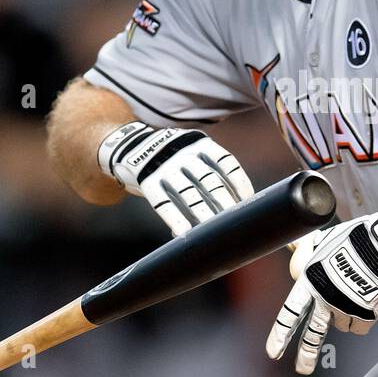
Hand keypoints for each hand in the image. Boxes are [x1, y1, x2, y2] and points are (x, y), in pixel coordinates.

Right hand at [98, 121, 253, 235]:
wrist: (129, 147)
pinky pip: (163, 203)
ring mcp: (164, 166)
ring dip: (203, 214)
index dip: (239, 182)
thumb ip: (210, 170)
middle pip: (210, 181)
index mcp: (199, 143)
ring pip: (189, 194)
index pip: (226, 162)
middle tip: (235, 222)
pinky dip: (175, 219)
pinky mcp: (147, 180)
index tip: (248, 201)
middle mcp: (183, 153)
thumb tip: (236, 203)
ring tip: (214, 230)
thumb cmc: (173, 158)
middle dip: (225, 203)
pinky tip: (185, 233)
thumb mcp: (192, 151)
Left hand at [267, 206, 377, 374]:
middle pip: (313, 335)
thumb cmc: (352, 239)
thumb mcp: (322, 239)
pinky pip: (360, 326)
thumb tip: (289, 246)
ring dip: (344, 315)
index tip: (273, 352)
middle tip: (303, 369)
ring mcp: (347, 309)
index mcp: (311, 283)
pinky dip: (363, 317)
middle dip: (306, 355)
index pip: (290, 315)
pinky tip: (367, 300)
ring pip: (342, 324)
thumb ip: (304, 247)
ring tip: (353, 291)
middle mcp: (326, 300)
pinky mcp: (366, 314)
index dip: (280, 335)